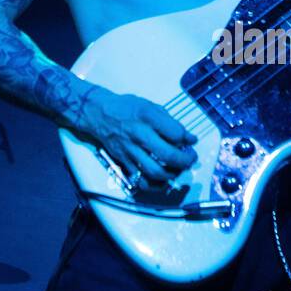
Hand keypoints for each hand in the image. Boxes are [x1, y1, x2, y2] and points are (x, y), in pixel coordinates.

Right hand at [76, 87, 197, 186]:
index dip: (188, 138)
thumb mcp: (150, 106)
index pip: (175, 133)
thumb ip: (169, 122)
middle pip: (167, 154)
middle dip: (184, 160)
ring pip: (155, 171)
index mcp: (147, 117)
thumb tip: (188, 138)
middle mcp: (138, 134)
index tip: (192, 140)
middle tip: (190, 159)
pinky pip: (141, 179)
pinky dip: (155, 184)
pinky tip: (163, 180)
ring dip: (172, 174)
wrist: (99, 114)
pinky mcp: (124, 161)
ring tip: (178, 169)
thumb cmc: (126, 108)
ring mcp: (130, 150)